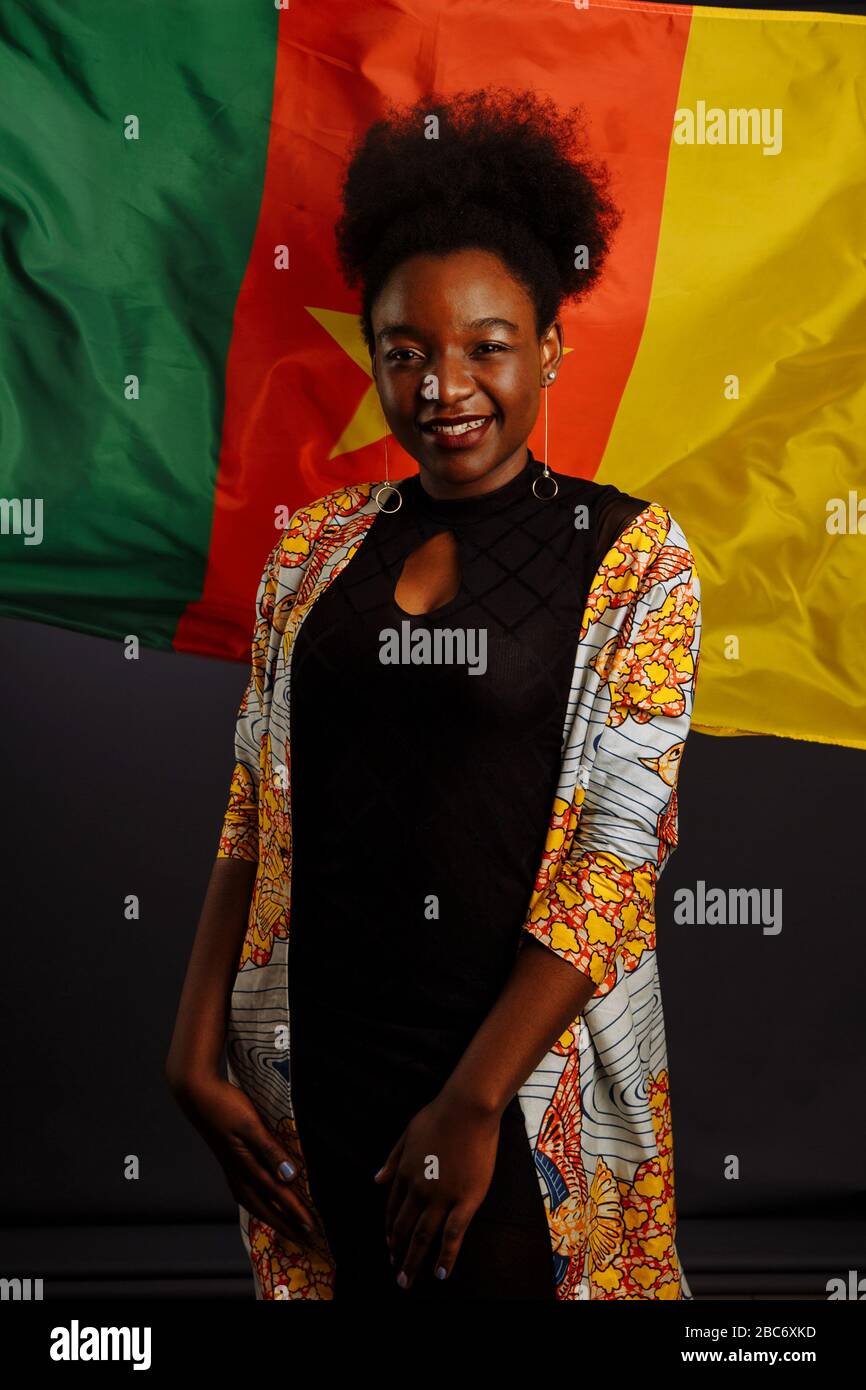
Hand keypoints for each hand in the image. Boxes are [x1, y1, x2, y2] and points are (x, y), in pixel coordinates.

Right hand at [168, 1071, 313, 1244]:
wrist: (197, 1093)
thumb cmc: (225, 1106)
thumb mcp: (251, 1126)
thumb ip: (271, 1151)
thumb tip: (290, 1177)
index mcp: (245, 1166)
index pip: (277, 1194)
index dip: (295, 1212)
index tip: (311, 1228)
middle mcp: (237, 1172)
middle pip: (264, 1206)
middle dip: (285, 1224)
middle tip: (303, 1240)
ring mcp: (231, 1167)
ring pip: (253, 1201)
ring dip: (271, 1217)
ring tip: (284, 1228)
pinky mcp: (229, 1160)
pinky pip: (246, 1191)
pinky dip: (257, 1202)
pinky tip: (259, 1200)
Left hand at [373, 1091, 500, 1288]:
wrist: (467, 1109)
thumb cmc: (439, 1115)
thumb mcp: (408, 1134)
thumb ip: (392, 1159)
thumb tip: (375, 1180)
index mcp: (404, 1172)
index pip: (391, 1208)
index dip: (388, 1228)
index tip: (388, 1243)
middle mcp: (418, 1189)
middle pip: (403, 1227)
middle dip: (396, 1252)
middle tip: (395, 1272)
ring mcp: (441, 1197)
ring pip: (422, 1237)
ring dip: (412, 1261)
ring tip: (406, 1281)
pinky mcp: (466, 1201)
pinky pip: (453, 1235)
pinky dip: (445, 1257)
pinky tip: (440, 1273)